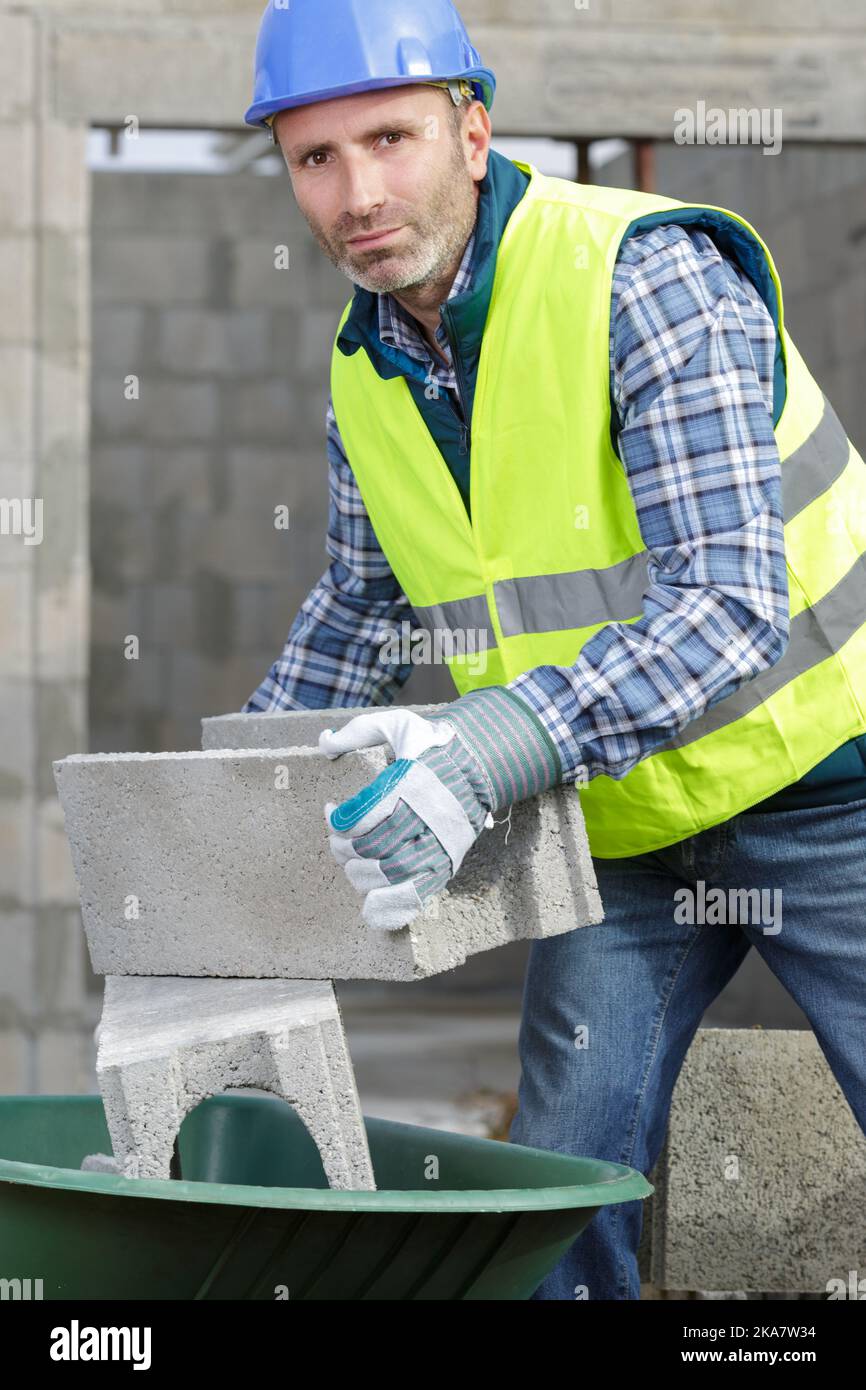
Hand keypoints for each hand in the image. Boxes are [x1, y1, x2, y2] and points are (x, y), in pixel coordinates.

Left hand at [319, 708, 494, 930]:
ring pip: (389, 875)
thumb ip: (359, 731)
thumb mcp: (398, 724)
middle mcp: (425, 816)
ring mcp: (438, 843)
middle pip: (370, 848)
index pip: (361, 816)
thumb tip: (323, 742)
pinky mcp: (446, 863)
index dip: (336, 821)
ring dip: (360, 875)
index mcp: (410, 783)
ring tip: (353, 863)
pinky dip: (391, 906)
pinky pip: (417, 894)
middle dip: (344, 849)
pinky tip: (370, 907)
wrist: (482, 764)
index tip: (331, 811)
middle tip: (339, 841)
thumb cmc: (434, 745)